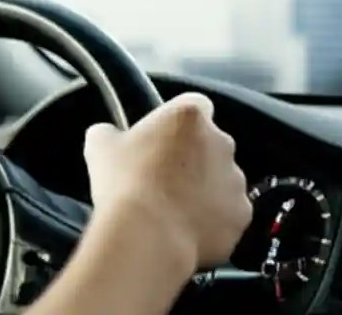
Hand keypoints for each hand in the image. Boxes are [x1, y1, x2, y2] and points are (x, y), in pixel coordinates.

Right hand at [83, 93, 251, 269]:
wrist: (149, 236)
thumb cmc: (124, 183)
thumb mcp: (100, 146)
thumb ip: (110, 132)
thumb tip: (109, 135)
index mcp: (189, 116)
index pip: (193, 105)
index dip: (177, 122)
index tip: (161, 138)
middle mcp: (221, 142)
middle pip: (210, 143)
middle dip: (192, 157)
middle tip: (161, 177)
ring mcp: (236, 180)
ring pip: (221, 180)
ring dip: (204, 189)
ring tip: (172, 209)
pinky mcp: (241, 215)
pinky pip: (227, 214)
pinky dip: (212, 220)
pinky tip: (186, 230)